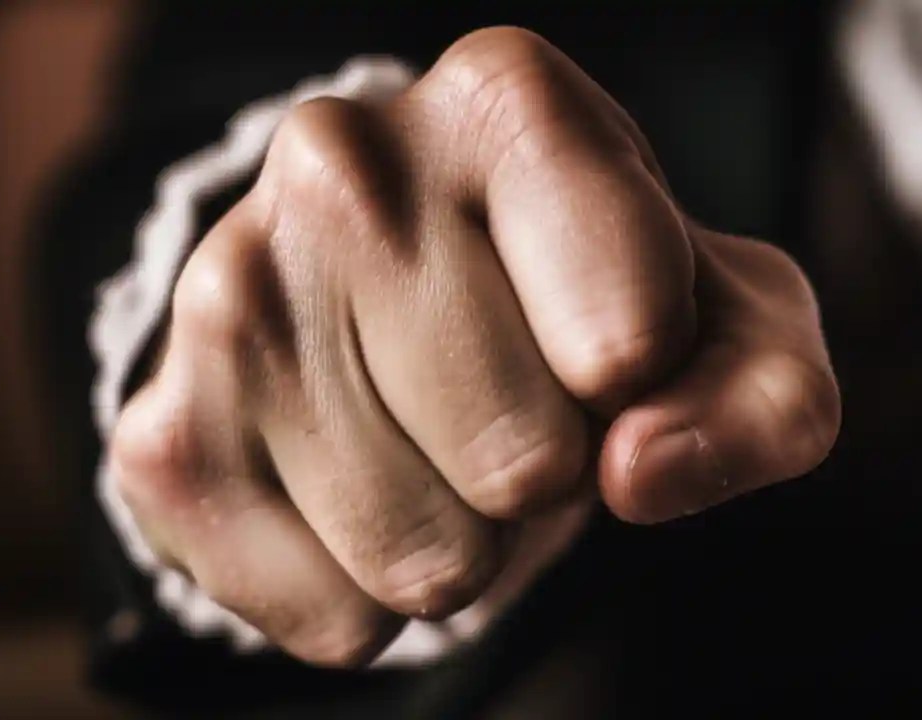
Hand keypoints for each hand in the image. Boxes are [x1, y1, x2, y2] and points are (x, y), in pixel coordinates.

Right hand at [112, 27, 840, 666]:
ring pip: (426, 561)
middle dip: (542, 471)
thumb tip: (637, 473)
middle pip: (526, 462)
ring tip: (426, 439)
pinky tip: (351, 494)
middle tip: (499, 395)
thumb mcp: (724, 328)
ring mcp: (230, 296)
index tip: (601, 339)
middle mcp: (343, 165)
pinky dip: (373, 598)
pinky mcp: (162, 435)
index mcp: (506, 101)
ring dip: (462, 539)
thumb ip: (759, 397)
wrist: (385, 306)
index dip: (642, 383)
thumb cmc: (578, 300)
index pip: (632, 340)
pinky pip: (334, 618)